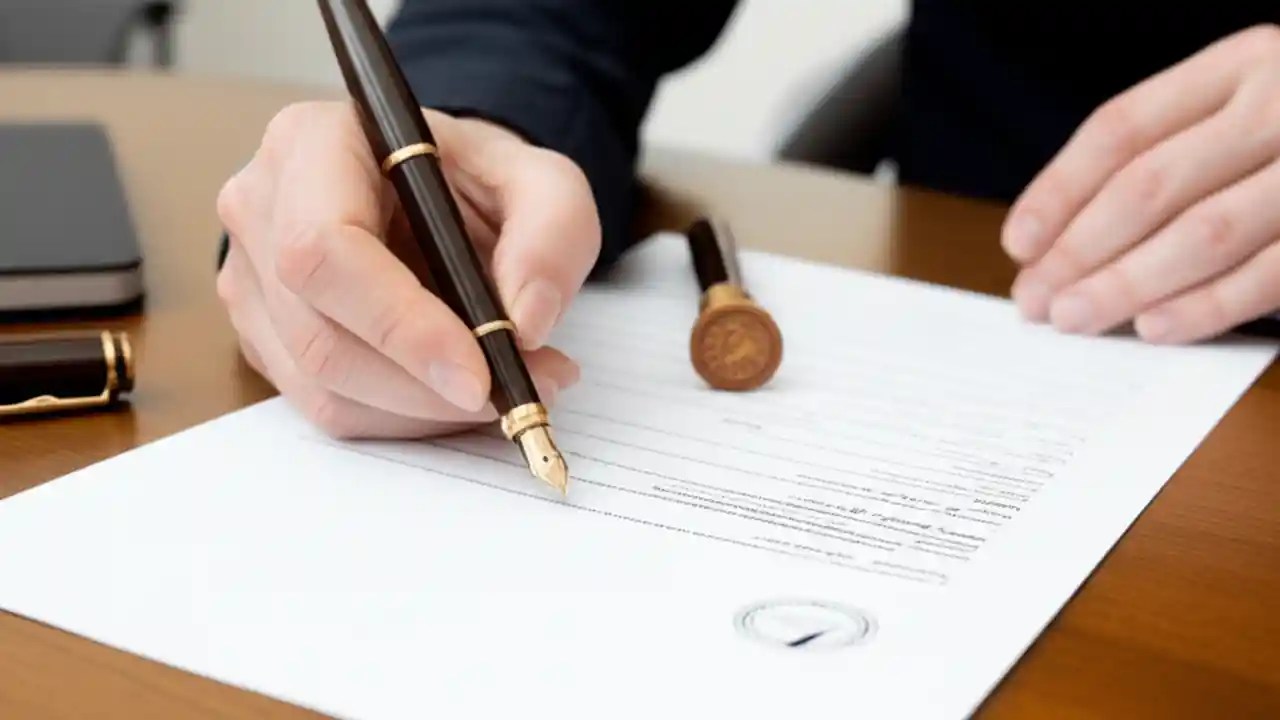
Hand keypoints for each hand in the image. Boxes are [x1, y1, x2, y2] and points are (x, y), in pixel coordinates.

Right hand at [216, 102, 598, 437]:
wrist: (442, 197)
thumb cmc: (480, 180)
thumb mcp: (545, 181)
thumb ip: (553, 233)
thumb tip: (526, 323)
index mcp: (311, 142)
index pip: (325, 247)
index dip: (399, 324)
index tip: (477, 374)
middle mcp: (262, 207)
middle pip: (319, 333)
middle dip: (424, 386)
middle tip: (516, 392)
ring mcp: (253, 279)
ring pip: (322, 384)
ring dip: (423, 410)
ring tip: (506, 388)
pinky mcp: (266, 337)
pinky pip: (327, 406)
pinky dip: (404, 418)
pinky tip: (456, 396)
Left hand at [1002, 24, 1279, 342]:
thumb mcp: (1254, 107)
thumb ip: (1181, 151)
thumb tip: (1063, 242)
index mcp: (1241, 62)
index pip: (1122, 129)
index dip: (1059, 189)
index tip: (1019, 244)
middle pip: (1149, 184)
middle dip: (1080, 250)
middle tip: (1036, 301)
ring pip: (1203, 230)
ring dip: (1128, 283)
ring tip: (1075, 318)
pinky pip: (1271, 271)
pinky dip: (1209, 304)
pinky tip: (1155, 328)